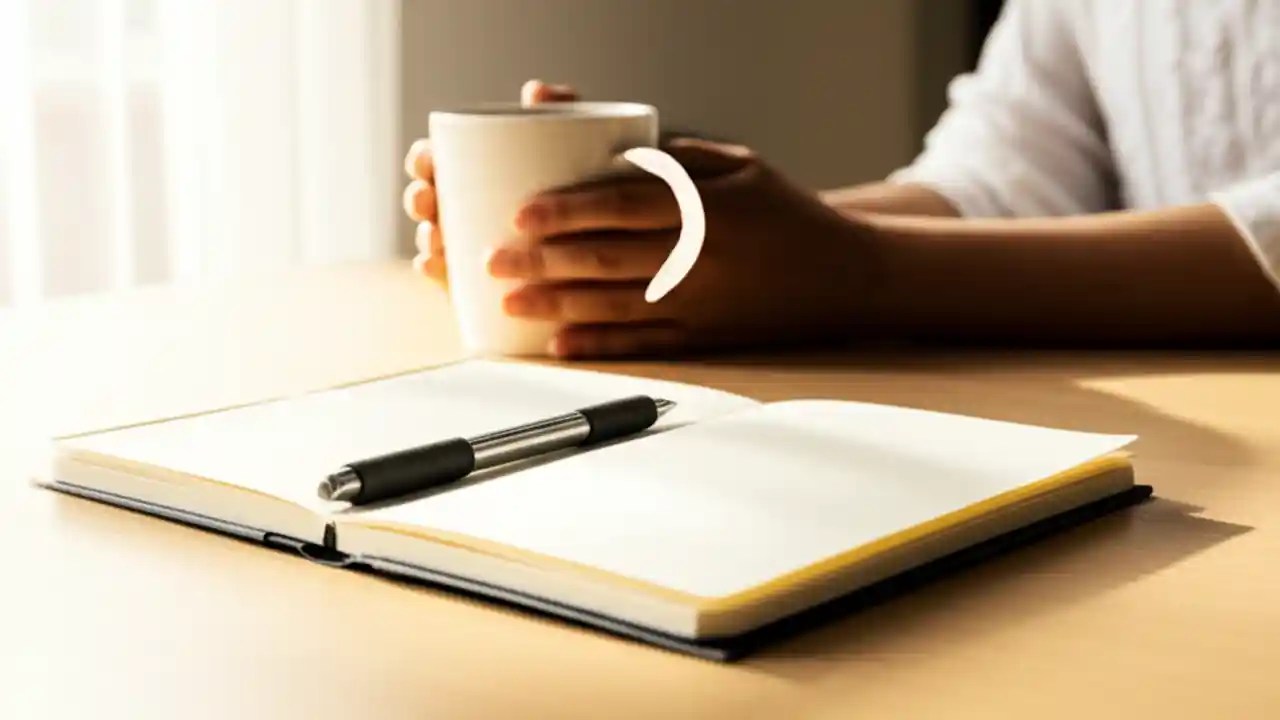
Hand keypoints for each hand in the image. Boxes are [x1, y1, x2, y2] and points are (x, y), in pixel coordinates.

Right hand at [403, 80, 578, 284]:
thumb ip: (557, 112)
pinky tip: (434, 266)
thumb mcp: (572, 144)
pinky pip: (448, 277)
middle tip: (430, 200)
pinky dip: (434, 269)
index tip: (429, 161)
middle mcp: (463, 206)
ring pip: (433, 239)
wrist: (605, 237)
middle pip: (427, 200)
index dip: (422, 160)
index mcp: (473, 169)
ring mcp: (468, 243)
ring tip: (436, 238)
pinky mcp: (478, 277)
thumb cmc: (579, 179)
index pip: (434, 160)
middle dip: (418, 199)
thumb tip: (534, 90)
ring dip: (425, 236)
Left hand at [494, 139, 876, 357]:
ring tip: (509, 301)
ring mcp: (704, 304)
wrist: (847, 276)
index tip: (521, 212)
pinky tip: (560, 345)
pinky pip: (646, 345)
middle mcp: (703, 257)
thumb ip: (662, 148)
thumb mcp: (735, 164)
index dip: (568, 210)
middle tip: (492, 260)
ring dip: (557, 305)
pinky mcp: (708, 340)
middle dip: (543, 261)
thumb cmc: (783, 211)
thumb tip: (579, 120)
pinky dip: (601, 346)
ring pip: (617, 306)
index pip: (625, 206)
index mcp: (708, 206)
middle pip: (608, 259)